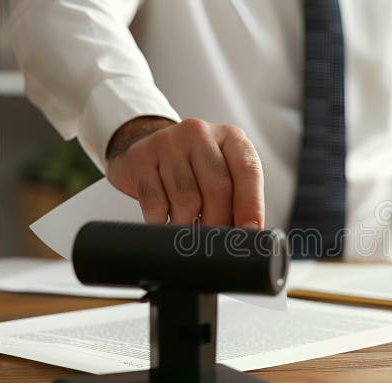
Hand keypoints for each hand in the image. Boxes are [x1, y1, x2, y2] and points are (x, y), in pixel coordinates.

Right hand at [106, 116, 263, 227]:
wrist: (147, 148)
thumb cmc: (195, 169)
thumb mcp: (223, 172)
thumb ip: (238, 198)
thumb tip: (247, 234)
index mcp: (229, 137)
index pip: (247, 170)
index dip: (251, 205)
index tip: (250, 233)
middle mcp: (200, 133)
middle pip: (217, 188)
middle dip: (218, 222)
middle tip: (214, 242)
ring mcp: (168, 142)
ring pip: (186, 199)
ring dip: (189, 225)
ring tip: (188, 227)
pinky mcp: (140, 158)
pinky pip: (156, 203)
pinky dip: (162, 221)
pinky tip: (165, 219)